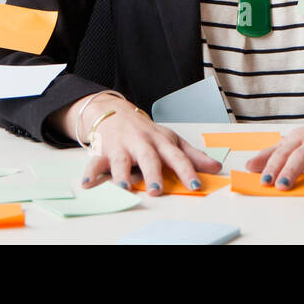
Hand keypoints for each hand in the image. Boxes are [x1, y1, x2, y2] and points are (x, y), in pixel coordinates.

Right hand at [76, 95, 222, 194]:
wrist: (115, 112)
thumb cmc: (146, 132)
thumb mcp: (170, 140)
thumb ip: (192, 155)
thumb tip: (216, 167)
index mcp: (161, 142)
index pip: (176, 156)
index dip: (186, 170)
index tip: (194, 184)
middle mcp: (142, 143)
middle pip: (149, 158)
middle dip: (153, 173)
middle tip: (157, 190)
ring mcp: (122, 147)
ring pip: (122, 161)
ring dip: (122, 174)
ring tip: (124, 187)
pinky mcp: (104, 151)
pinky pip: (95, 162)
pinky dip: (90, 173)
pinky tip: (87, 183)